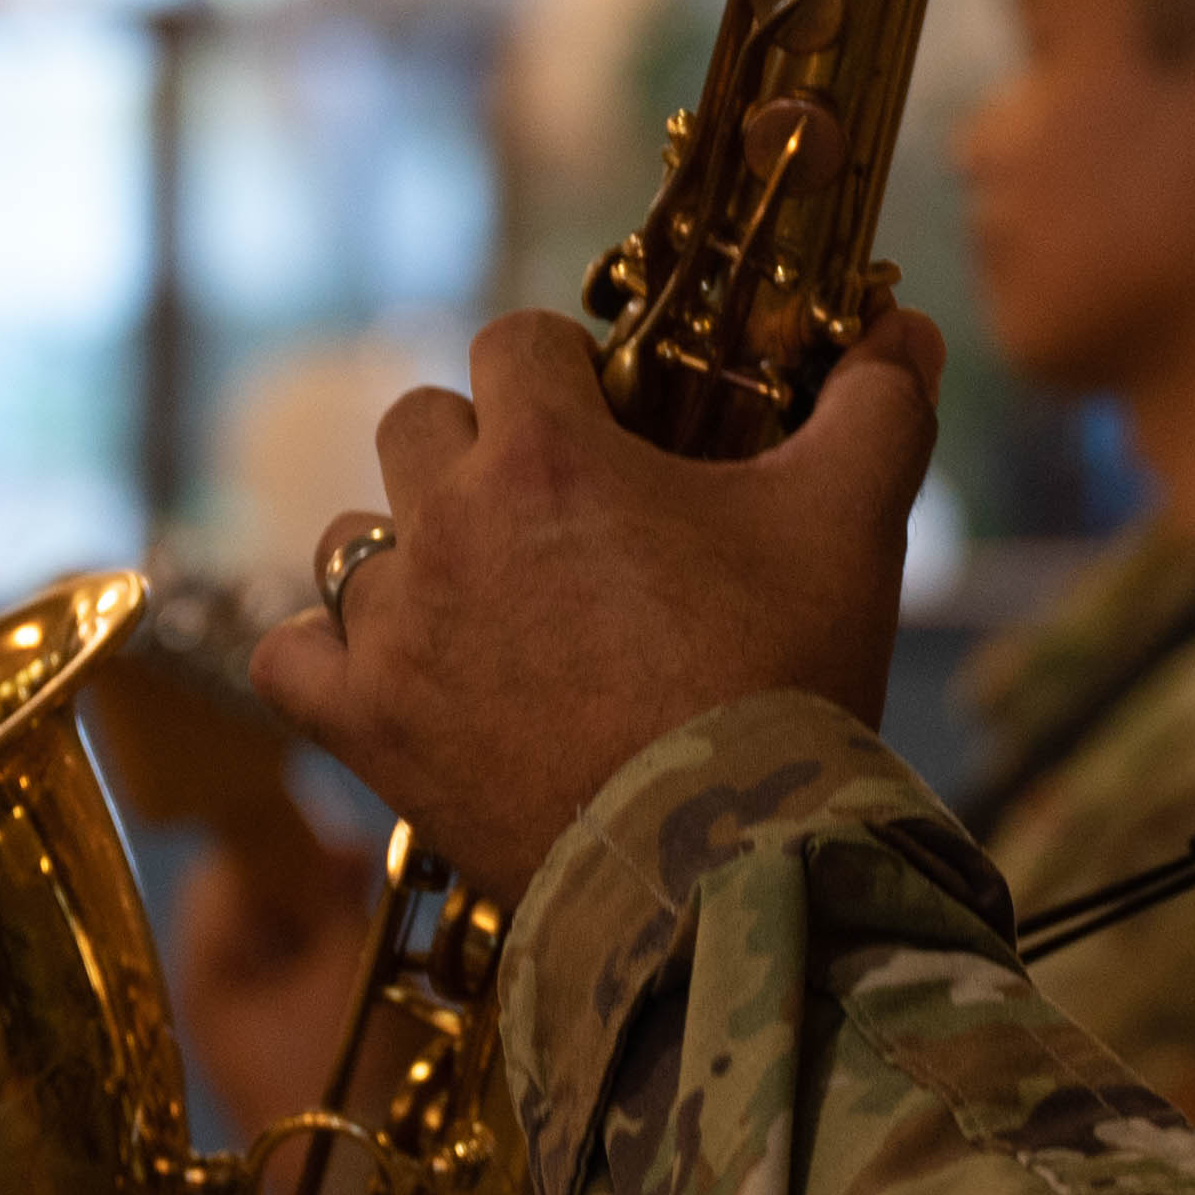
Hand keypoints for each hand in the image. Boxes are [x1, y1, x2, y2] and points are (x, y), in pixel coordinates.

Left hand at [171, 843, 372, 1138]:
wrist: (360, 1192)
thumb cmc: (343, 1078)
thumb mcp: (344, 971)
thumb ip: (330, 895)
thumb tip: (334, 841)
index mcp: (204, 974)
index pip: (224, 876)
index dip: (280, 844)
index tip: (347, 841)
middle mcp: (214, 996)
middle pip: (249, 906)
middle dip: (305, 879)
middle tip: (367, 869)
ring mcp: (250, 1025)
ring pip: (281, 940)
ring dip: (324, 915)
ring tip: (374, 907)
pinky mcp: (287, 1046)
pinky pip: (302, 976)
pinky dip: (333, 954)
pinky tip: (371, 950)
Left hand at [252, 304, 941, 899]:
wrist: (722, 862)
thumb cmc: (783, 681)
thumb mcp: (850, 525)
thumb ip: (877, 408)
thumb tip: (906, 331)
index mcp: (549, 451)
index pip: (514, 341)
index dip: (565, 372)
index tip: (613, 421)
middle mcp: (447, 523)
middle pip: (419, 422)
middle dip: (481, 448)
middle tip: (560, 514)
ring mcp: (394, 630)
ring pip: (354, 537)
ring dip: (409, 551)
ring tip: (487, 599)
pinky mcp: (367, 728)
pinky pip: (288, 658)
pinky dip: (325, 655)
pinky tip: (385, 665)